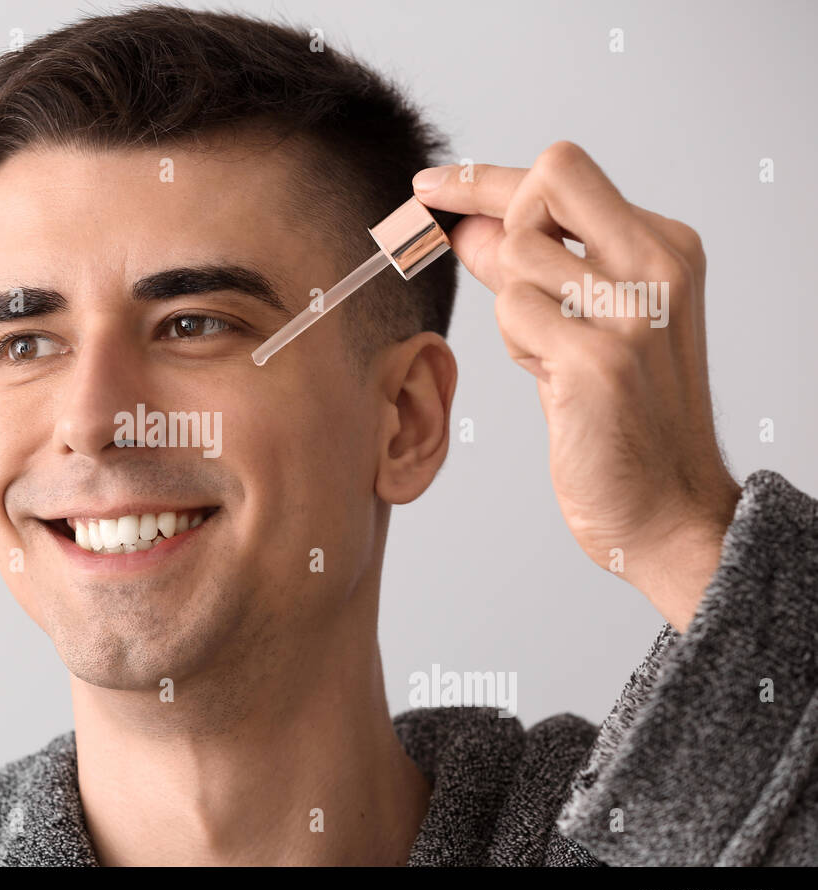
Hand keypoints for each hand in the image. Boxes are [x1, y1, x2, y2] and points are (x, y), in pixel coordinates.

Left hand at [413, 142, 741, 632]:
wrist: (666, 509)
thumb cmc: (620, 421)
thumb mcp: (577, 326)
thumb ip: (529, 270)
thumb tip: (467, 224)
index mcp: (664, 247)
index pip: (563, 174)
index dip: (484, 178)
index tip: (430, 185)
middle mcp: (660, 264)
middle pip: (546, 182)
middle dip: (497, 223)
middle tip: (497, 278)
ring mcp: (634, 309)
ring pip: (517, 257)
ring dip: (512, 310)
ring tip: (552, 358)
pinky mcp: (600, 357)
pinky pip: (512, 311)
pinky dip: (517, 345)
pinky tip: (554, 380)